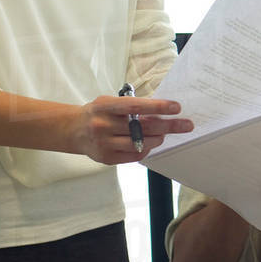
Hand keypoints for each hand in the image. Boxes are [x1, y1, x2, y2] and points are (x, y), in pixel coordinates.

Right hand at [71, 95, 192, 163]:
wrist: (74, 130)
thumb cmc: (99, 113)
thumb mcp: (110, 102)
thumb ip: (131, 106)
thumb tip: (162, 111)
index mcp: (104, 106)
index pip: (135, 106)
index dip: (157, 107)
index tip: (176, 107)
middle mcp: (102, 125)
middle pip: (142, 127)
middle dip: (169, 125)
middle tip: (186, 124)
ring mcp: (103, 143)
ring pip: (140, 143)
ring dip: (158, 139)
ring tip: (164, 134)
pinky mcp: (106, 158)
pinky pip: (134, 155)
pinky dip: (147, 149)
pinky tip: (150, 144)